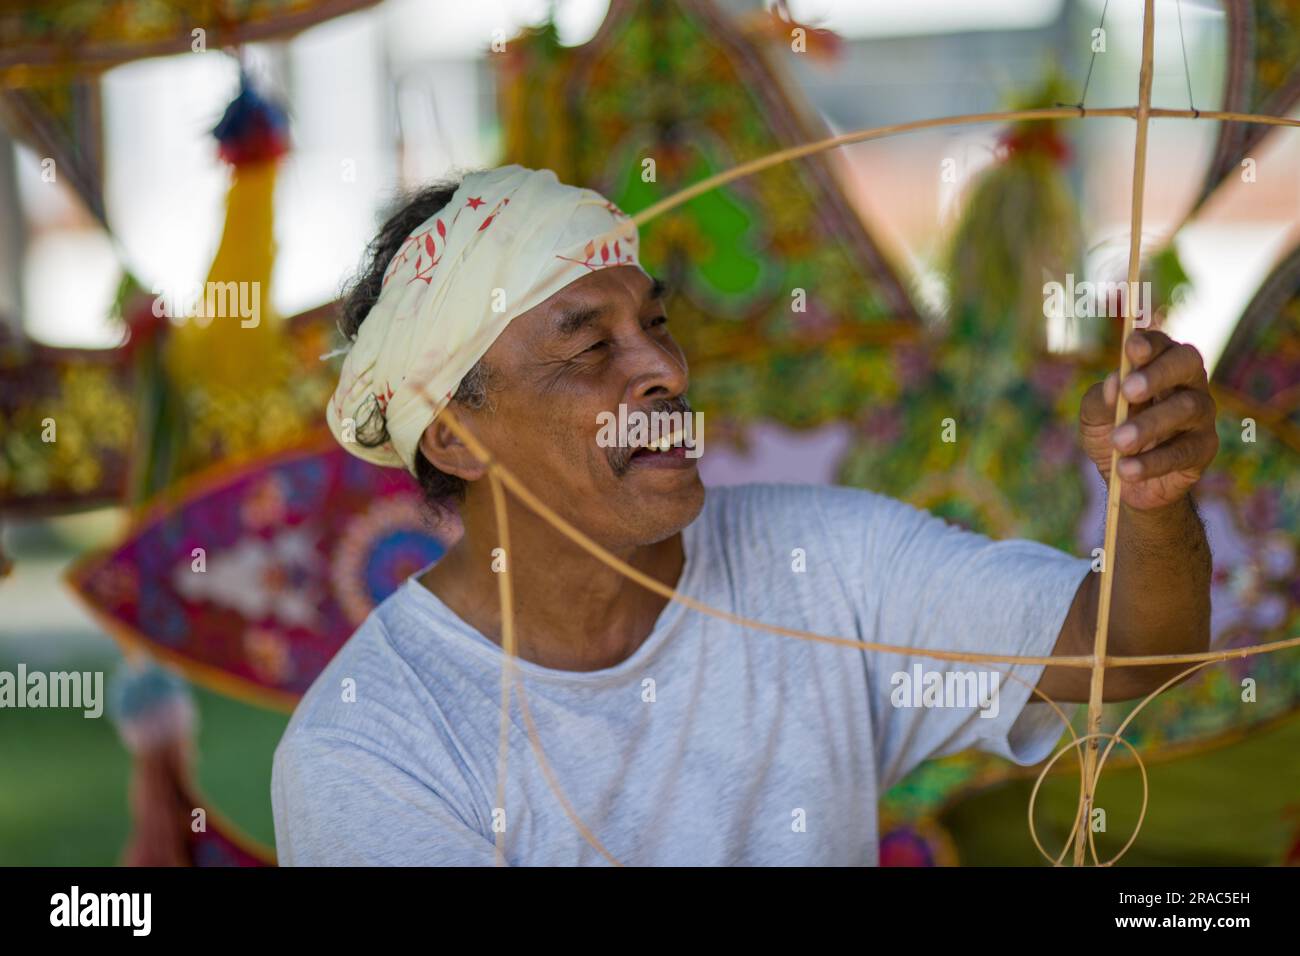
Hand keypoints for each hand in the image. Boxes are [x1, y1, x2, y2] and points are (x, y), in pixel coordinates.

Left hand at [1078, 330, 1218, 511]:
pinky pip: (1184, 451)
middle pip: (1186, 362)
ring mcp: (1201, 413)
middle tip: (1129, 391)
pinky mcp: (1205, 447)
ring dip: (1150, 424)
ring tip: (1120, 441)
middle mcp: (1187, 382)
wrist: (1126, 480)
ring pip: (1186, 408)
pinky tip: (1127, 469)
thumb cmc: (1111, 432)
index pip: (1160, 343)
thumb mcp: (1094, 416)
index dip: (1149, 342)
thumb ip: (1100, 399)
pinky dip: (1153, 461)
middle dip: (1158, 373)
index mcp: (1159, 364)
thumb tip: (1113, 382)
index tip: (1131, 347)